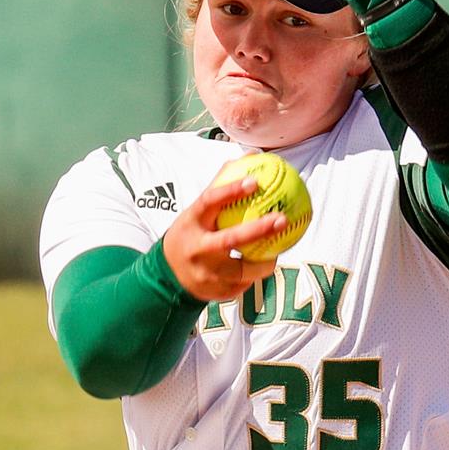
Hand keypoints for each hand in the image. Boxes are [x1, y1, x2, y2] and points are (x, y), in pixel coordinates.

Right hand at [163, 176, 284, 301]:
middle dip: (258, 230)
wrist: (166, 277)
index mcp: (191, 223)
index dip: (231, 190)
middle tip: (282, 219)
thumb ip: (220, 186)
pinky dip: (253, 276)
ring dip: (264, 262)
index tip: (254, 181)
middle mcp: (197, 248)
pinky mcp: (215, 292)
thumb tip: (247, 156)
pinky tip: (262, 267)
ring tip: (278, 252)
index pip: (209, 201)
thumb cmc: (190, 234)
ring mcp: (206, 272)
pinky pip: (243, 284)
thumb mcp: (196, 212)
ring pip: (243, 269)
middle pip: (230, 239)